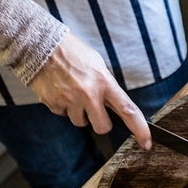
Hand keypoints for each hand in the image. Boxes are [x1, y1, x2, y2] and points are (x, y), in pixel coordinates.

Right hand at [28, 32, 150, 148]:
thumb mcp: (97, 65)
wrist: (40, 45)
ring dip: (79, 113)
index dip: (140, 129)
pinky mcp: (53, 104)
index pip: (128, 110)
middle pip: (103, 127)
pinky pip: (63, 114)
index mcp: (104, 82)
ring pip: (81, 123)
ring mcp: (70, 100)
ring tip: (73, 92)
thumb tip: (114, 106)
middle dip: (100, 122)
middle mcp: (88, 94)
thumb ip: (107, 86)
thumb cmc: (72, 53)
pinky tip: (60, 90)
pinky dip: (63, 106)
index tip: (147, 143)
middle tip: (94, 108)